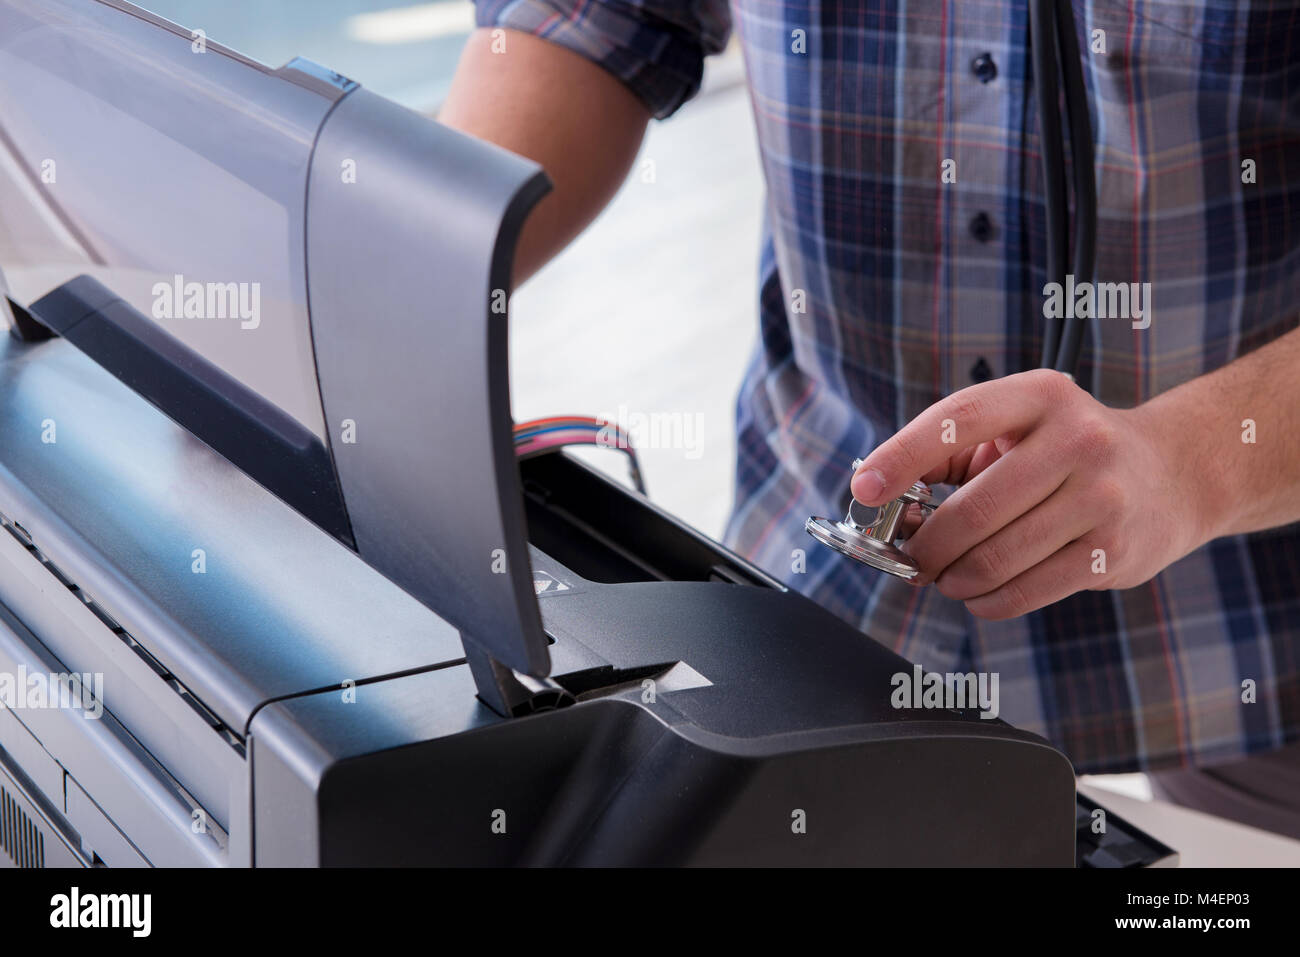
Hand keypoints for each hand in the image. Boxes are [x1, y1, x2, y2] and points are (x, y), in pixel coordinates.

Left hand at [851, 370, 1216, 618]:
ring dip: (952, 578)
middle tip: (911, 557)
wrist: (1174, 473)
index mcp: (1041, 396)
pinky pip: (1024, 591)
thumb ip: (950, 450)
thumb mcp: (1018, 425)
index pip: (957, 419)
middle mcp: (1078, 440)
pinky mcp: (1113, 552)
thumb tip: (879, 493)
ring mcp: (1101, 498)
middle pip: (971, 510)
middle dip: (925, 545)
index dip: (902, 455)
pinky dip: (985, 601)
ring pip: (994, 559)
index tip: (863, 488)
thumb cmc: (1068, 451)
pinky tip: (977, 593)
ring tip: (944, 575)